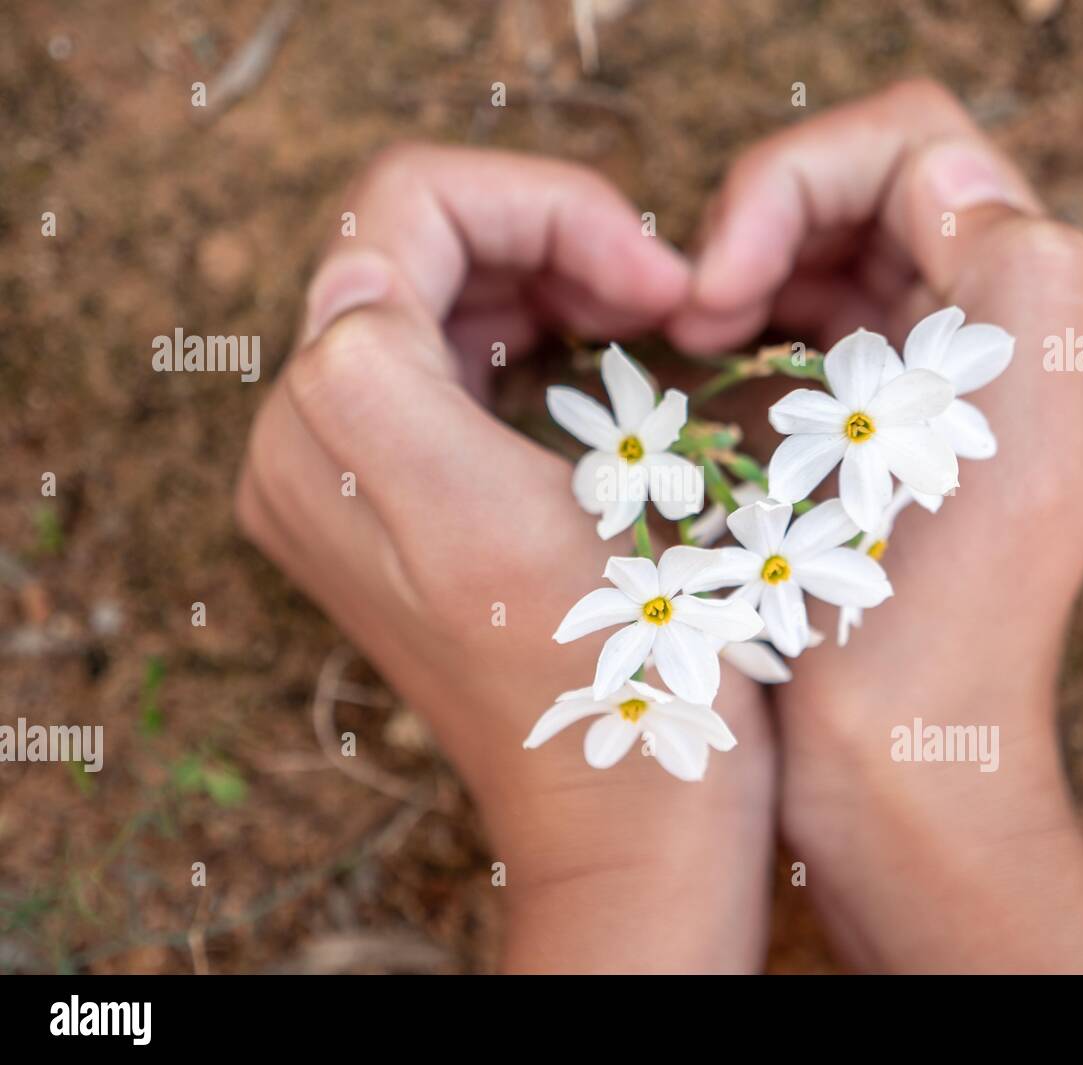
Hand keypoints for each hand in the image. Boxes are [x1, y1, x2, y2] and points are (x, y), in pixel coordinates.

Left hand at [236, 146, 775, 972]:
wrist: (631, 803)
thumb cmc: (605, 673)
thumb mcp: (489, 521)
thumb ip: (376, 376)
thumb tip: (357, 270)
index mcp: (322, 428)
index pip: (407, 212)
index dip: (548, 208)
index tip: (656, 278)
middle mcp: (312, 443)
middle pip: (419, 242)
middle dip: (551, 236)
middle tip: (663, 294)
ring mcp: (358, 470)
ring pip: (443, 288)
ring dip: (551, 275)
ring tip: (649, 317)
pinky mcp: (411, 496)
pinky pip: (458, 353)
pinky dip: (536, 326)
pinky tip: (603, 352)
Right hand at [669, 81, 1082, 972]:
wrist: (891, 782)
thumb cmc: (918, 650)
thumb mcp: (998, 460)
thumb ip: (1016, 275)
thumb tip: (942, 180)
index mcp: (1035, 318)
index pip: (910, 148)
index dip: (792, 182)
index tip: (715, 282)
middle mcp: (995, 333)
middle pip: (864, 188)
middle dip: (761, 220)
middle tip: (690, 309)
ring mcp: (934, 379)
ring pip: (830, 247)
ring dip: (749, 264)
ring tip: (688, 331)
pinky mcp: (875, 430)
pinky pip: (810, 317)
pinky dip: (752, 314)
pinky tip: (706, 358)